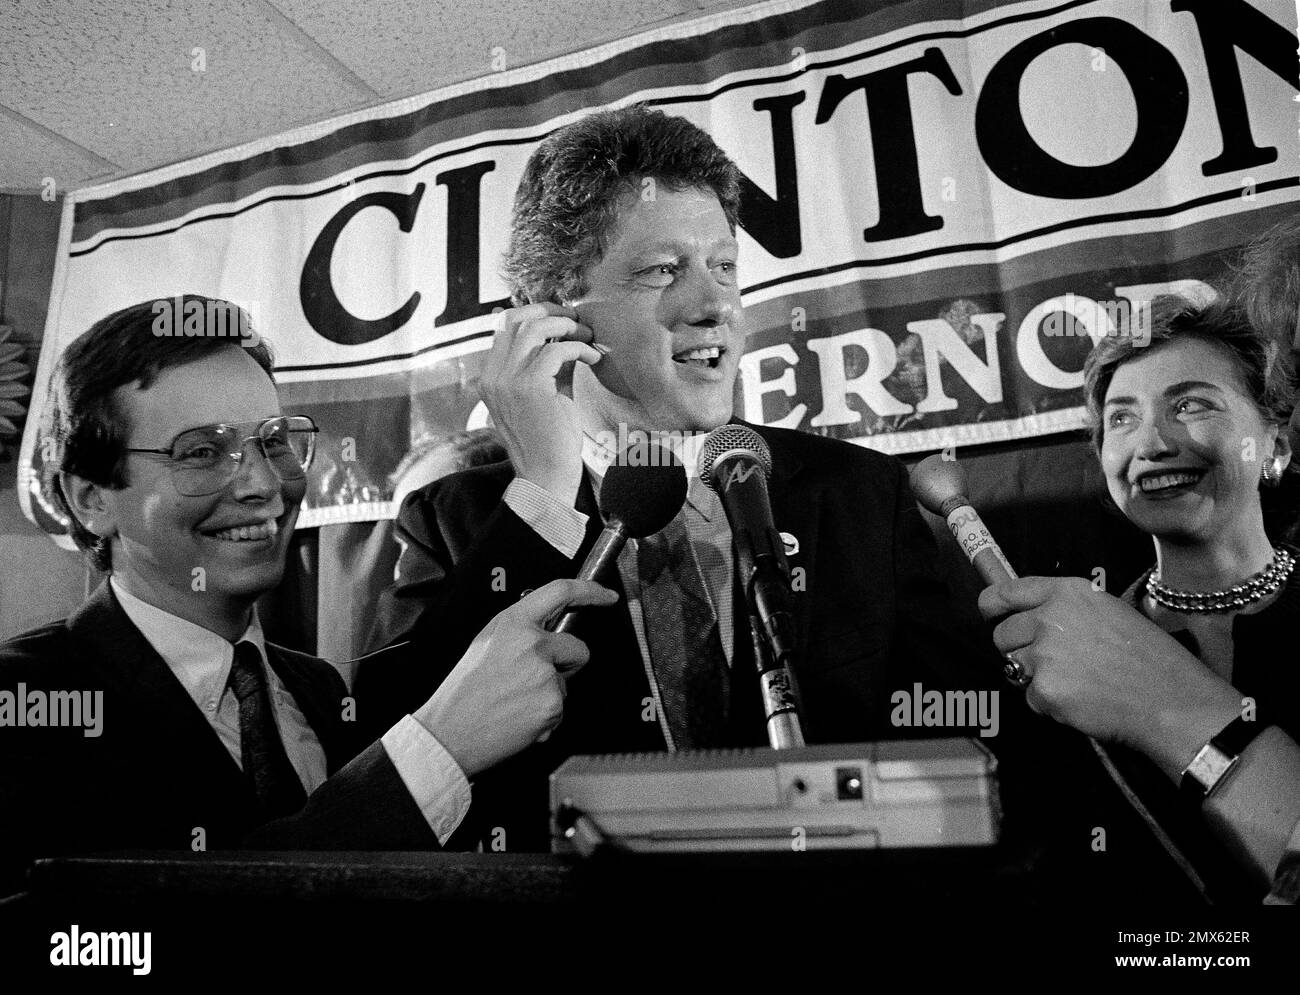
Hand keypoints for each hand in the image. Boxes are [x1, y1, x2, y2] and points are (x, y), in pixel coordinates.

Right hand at [412, 579, 617, 778]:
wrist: (450, 733)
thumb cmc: (463, 693)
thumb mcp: (486, 644)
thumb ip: (519, 631)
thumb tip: (546, 630)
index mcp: (512, 623)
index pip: (561, 591)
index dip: (590, 592)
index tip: (606, 597)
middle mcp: (532, 644)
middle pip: (577, 647)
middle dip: (567, 664)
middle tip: (534, 680)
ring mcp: (545, 674)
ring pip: (567, 682)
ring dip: (550, 693)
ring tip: (517, 701)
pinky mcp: (552, 704)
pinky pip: (561, 707)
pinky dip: (546, 715)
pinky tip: (520, 717)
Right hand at [479, 302, 604, 507]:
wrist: (546, 477)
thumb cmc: (548, 441)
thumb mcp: (544, 396)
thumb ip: (549, 367)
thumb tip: (565, 337)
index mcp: (490, 378)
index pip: (505, 327)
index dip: (536, 316)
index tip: (564, 321)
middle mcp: (493, 377)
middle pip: (516, 319)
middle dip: (551, 312)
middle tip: (577, 321)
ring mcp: (508, 381)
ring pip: (535, 329)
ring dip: (567, 326)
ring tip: (588, 337)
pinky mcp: (530, 388)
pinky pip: (557, 350)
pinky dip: (580, 348)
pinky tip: (594, 358)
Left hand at [978, 577, 1241, 771]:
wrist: (1172, 700)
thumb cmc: (1149, 658)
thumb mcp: (1109, 611)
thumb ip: (1066, 609)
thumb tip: (1031, 615)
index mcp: (1067, 593)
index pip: (1004, 593)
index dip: (992, 606)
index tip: (990, 613)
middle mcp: (1050, 618)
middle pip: (1002, 635)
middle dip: (1018, 650)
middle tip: (1051, 661)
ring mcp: (1045, 655)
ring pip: (1014, 667)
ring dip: (1035, 677)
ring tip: (1077, 681)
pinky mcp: (1045, 690)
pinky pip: (1031, 698)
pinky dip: (1050, 704)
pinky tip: (1083, 699)